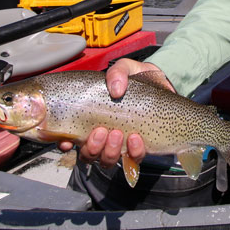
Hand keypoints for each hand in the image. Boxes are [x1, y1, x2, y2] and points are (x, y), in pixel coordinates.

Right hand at [58, 58, 173, 166]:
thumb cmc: (139, 79)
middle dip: (92, 148)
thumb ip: (118, 72)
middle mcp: (102, 136)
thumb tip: (116, 90)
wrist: (165, 86)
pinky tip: (136, 138)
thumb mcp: (127, 68)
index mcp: (91, 118)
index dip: (63, 144)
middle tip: (101, 131)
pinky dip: (133, 152)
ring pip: (106, 161)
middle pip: (87, 155)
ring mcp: (120, 145)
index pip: (69, 137)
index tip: (66, 142)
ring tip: (118, 134)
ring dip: (109, 152)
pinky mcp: (139, 149)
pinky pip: (133, 159)